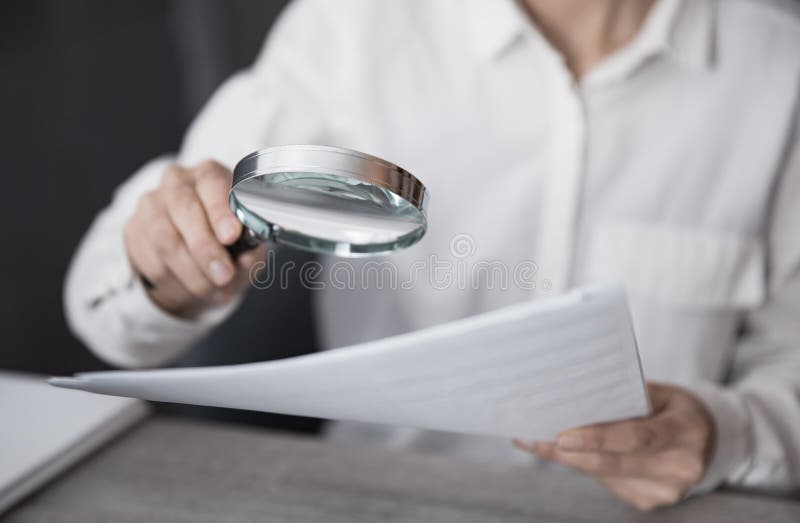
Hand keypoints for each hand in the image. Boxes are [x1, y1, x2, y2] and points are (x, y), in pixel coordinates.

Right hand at [124, 159, 266, 316]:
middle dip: (205, 247)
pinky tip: (192, 289)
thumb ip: (250, 249)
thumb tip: (245, 259)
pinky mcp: (132, 229)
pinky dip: (174, 282)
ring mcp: (151, 204)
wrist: (197, 258)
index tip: (232, 236)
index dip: (221, 210)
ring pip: (165, 239)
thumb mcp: (248, 244)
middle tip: (224, 274)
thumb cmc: (228, 243)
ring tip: (214, 290)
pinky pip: (150, 260)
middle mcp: (177, 182)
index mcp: (210, 175)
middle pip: (184, 209)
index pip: (212, 182)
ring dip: (191, 271)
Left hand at [513, 382, 714, 510]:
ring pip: (603, 474)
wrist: (706, 441)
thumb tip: (576, 397)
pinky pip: (607, 481)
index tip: (561, 437)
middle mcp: (678, 468)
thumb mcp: (661, 393)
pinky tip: (566, 451)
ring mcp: (665, 491)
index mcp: (684, 433)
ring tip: (534, 439)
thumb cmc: (675, 409)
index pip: (636, 437)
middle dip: (567, 452)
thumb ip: (626, 396)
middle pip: (612, 463)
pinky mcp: (649, 501)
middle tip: (531, 438)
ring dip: (567, 458)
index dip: (597, 438)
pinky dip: (584, 464)